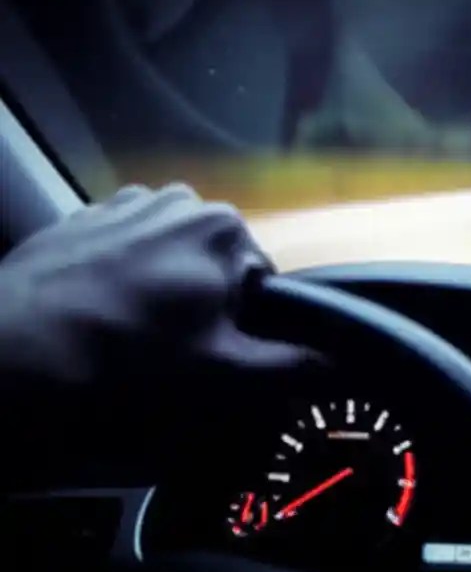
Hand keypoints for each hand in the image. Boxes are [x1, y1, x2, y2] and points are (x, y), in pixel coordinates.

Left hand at [0, 183, 305, 385]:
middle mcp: (183, 199)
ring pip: (169, 253)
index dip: (242, 325)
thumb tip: (337, 364)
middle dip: (201, 301)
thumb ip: (291, 365)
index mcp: (226, 228)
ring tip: (129, 330)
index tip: (209, 354)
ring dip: (162, 286)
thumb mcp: (222, 371)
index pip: (260, 282)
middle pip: (214, 262)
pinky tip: (99, 310)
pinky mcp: (83, 215)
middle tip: (168, 348)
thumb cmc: (128, 356)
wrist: (17, 347)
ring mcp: (128, 202)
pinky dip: (120, 274)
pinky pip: (124, 246)